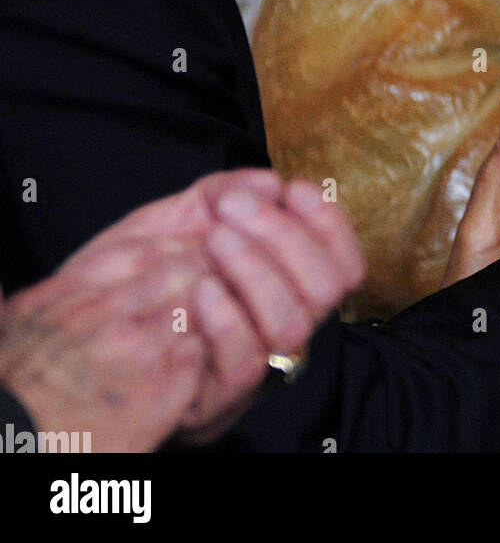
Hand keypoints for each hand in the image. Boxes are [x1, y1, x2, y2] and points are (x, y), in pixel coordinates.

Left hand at [0, 169, 366, 449]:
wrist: (72, 336)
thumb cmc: (131, 278)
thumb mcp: (176, 222)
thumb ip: (222, 194)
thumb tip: (272, 180)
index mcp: (283, 287)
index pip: (343, 263)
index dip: (330, 223)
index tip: (294, 189)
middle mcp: (279, 330)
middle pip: (327, 288)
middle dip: (287, 236)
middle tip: (235, 209)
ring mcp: (253, 368)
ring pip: (294, 324)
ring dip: (259, 268)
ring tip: (215, 239)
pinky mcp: (216, 400)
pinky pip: (246, 364)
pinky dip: (230, 315)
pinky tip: (200, 286)